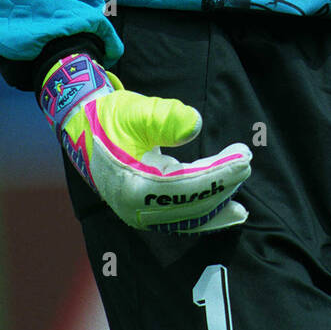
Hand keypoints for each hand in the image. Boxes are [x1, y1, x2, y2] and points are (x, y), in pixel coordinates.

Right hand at [39, 53, 251, 233]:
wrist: (83, 128)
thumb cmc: (109, 117)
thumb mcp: (135, 111)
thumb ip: (164, 118)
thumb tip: (195, 124)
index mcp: (132, 186)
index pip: (186, 185)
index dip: (218, 173)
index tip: (244, 158)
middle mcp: (136, 208)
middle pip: (190, 202)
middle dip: (222, 183)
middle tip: (246, 161)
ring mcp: (140, 213)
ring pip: (189, 214)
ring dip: (218, 199)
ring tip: (241, 179)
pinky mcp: (146, 210)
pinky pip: (182, 218)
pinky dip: (209, 216)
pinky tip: (233, 212)